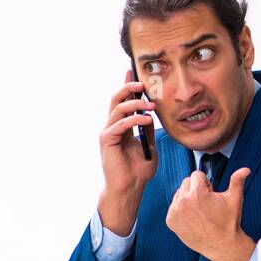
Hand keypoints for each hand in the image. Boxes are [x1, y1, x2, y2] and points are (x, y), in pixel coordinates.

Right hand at [98, 70, 158, 231]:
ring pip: (118, 109)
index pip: (124, 101)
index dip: (127, 86)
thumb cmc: (139, 171)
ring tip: (151, 106)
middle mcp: (113, 127)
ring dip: (135, 104)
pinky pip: (119, 124)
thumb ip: (149, 131)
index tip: (132, 71)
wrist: (130, 188)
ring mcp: (108, 132)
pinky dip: (134, 120)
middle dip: (129, 88)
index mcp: (122, 127)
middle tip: (142, 83)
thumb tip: (153, 115)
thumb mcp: (150, 146)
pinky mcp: (107, 140)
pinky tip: (147, 120)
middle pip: (116, 99)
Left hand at [165, 166, 255, 260]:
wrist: (222, 246)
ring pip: (179, 194)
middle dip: (196, 189)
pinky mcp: (170, 221)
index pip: (196, 174)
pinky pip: (174, 206)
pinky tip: (193, 218)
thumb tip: (245, 169)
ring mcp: (175, 212)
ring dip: (188, 198)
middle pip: (186, 182)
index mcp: (197, 193)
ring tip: (200, 211)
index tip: (211, 194)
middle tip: (207, 203)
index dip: (206, 183)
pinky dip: (182, 210)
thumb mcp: (235, 199)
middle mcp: (183, 201)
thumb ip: (237, 180)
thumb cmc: (229, 222)